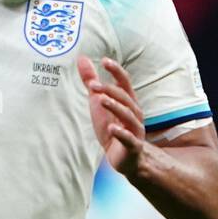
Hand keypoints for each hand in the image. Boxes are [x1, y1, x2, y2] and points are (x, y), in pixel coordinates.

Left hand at [77, 55, 145, 178]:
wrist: (125, 159)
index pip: (124, 82)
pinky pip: (129, 138)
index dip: (116, 71)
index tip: (104, 61)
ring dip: (115, 106)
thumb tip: (82, 59)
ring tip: (101, 100)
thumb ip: (92, 83)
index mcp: (128, 101)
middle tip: (92, 85)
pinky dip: (121, 133)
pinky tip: (112, 129)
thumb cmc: (113, 129)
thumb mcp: (99, 104)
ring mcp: (135, 130)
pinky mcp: (133, 146)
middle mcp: (135, 113)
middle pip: (124, 97)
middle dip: (109, 89)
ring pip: (128, 115)